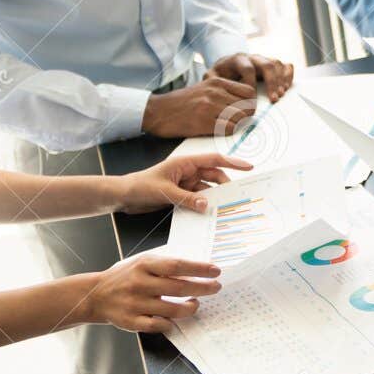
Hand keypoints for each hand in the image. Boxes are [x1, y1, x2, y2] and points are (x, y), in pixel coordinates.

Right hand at [85, 254, 221, 332]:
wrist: (95, 295)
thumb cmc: (125, 276)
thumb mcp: (142, 262)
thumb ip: (165, 266)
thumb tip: (196, 271)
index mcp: (143, 265)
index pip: (177, 265)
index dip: (199, 268)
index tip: (216, 270)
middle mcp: (139, 284)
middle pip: (178, 288)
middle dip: (202, 288)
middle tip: (216, 287)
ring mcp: (135, 304)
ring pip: (172, 310)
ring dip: (190, 308)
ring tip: (196, 303)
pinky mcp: (131, 322)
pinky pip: (159, 325)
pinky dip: (171, 323)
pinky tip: (176, 318)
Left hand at [117, 153, 253, 213]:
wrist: (124, 196)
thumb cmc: (140, 186)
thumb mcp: (165, 192)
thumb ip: (187, 199)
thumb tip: (207, 205)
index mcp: (185, 163)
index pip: (214, 160)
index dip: (233, 162)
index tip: (249, 167)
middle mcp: (188, 171)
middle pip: (214, 176)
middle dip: (225, 186)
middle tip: (237, 197)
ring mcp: (185, 183)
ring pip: (206, 189)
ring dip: (214, 198)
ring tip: (225, 208)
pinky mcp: (181, 195)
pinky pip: (197, 199)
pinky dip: (204, 205)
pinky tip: (209, 214)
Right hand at [143, 79, 256, 138]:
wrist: (158, 111)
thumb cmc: (182, 102)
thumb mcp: (204, 88)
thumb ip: (224, 92)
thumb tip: (246, 104)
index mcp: (217, 82)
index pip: (249, 91)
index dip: (251, 103)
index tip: (246, 111)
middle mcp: (215, 92)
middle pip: (248, 106)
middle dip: (247, 117)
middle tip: (240, 122)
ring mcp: (210, 106)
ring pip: (240, 118)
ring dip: (238, 126)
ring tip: (229, 127)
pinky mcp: (203, 121)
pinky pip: (228, 129)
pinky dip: (228, 132)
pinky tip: (220, 131)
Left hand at [207, 52, 293, 101]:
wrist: (226, 67)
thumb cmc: (220, 75)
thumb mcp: (211, 77)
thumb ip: (211, 80)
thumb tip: (217, 88)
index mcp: (237, 59)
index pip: (248, 68)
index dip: (251, 83)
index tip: (251, 98)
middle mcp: (252, 57)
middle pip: (266, 64)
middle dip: (272, 82)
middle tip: (274, 99)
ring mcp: (263, 60)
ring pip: (277, 64)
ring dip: (281, 80)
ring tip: (280, 95)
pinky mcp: (272, 65)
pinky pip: (285, 65)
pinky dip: (288, 75)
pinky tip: (286, 87)